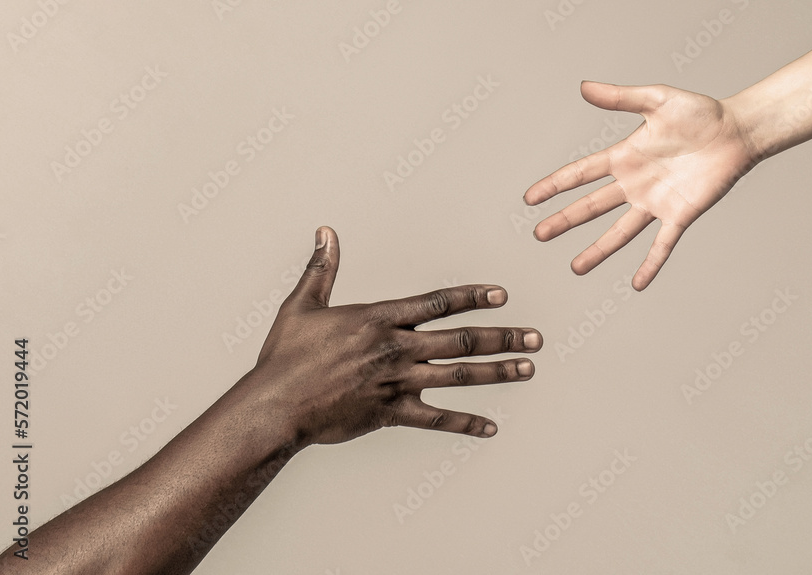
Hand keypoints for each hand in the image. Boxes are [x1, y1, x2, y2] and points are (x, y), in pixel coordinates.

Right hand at [247, 227, 542, 445]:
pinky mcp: (391, 412)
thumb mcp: (302, 305)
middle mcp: (396, 348)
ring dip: (497, 373)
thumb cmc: (286, 356)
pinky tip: (491, 427)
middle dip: (503, 337)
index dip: (472, 296)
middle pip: (461, 339)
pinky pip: (436, 419)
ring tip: (529, 369)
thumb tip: (326, 231)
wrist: (276, 405)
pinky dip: (465, 423)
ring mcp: (397, 382)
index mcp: (379, 318)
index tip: (501, 294)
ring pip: (458, 376)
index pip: (437, 302)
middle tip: (536, 338)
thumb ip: (321, 268)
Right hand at [524, 81, 755, 290]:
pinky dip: (651, 265)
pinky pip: (662, 245)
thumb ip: (620, 98)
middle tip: (541, 235)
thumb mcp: (656, 99)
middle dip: (565, 221)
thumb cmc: (700, 113)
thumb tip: (584, 87)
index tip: (530, 198)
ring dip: (598, 251)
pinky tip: (638, 283)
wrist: (737, 131)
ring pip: (620, 233)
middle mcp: (634, 184)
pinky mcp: (680, 216)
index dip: (555, 185)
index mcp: (625, 157)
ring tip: (576, 268)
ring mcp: (655, 203)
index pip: (581, 174)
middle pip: (592, 207)